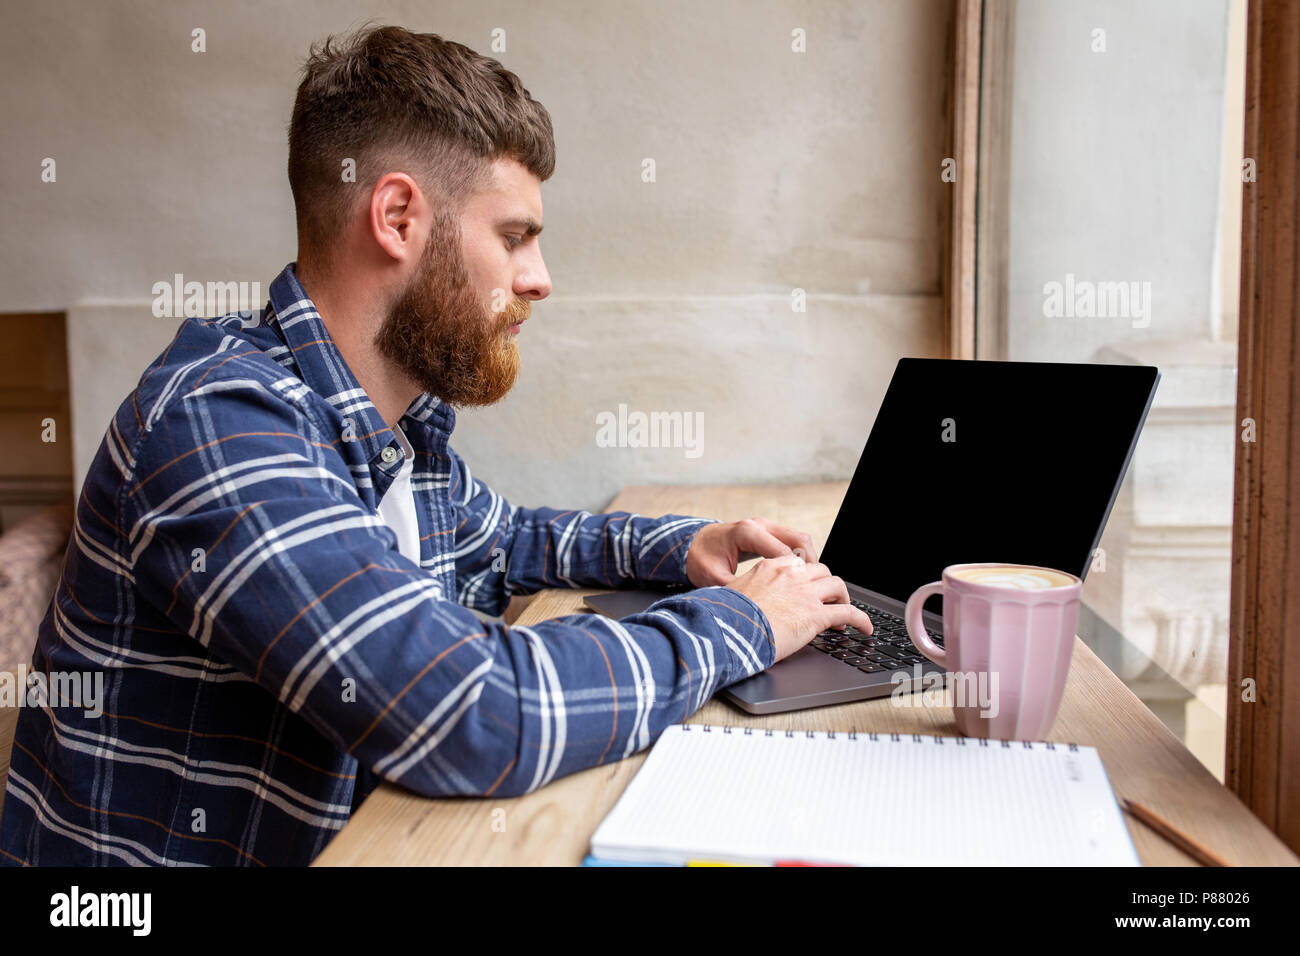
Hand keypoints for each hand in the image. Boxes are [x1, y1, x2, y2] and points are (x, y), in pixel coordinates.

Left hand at [684, 517, 818, 587]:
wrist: (691, 544)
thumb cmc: (701, 560)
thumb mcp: (713, 578)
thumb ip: (734, 589)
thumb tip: (750, 610)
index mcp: (747, 533)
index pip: (783, 551)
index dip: (797, 573)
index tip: (804, 594)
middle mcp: (760, 525)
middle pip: (799, 540)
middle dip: (811, 565)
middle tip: (814, 589)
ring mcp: (766, 527)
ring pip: (800, 539)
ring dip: (809, 561)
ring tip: (811, 585)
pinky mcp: (768, 532)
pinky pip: (792, 542)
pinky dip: (800, 558)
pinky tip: (800, 577)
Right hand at [726, 555, 873, 662]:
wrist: (727, 629)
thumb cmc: (724, 616)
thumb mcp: (732, 593)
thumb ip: (744, 591)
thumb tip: (737, 602)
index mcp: (770, 566)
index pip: (798, 564)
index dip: (807, 576)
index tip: (807, 587)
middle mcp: (791, 575)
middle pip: (821, 572)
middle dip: (826, 586)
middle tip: (827, 601)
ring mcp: (806, 593)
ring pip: (838, 586)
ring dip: (843, 599)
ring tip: (845, 613)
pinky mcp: (817, 615)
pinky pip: (849, 613)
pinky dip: (862, 620)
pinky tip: (866, 629)